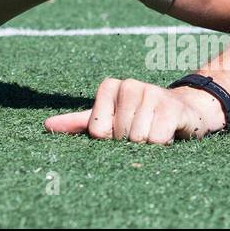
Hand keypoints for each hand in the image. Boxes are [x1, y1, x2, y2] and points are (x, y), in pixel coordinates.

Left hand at [44, 77, 225, 143]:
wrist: (183, 113)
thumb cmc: (140, 118)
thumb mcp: (108, 120)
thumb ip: (78, 123)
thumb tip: (45, 125)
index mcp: (110, 86)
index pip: (97, 130)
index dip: (110, 139)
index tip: (121, 131)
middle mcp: (129, 85)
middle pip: (119, 136)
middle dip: (130, 143)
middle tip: (142, 132)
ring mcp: (151, 93)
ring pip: (137, 138)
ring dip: (147, 145)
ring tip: (155, 132)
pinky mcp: (172, 106)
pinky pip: (156, 139)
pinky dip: (161, 145)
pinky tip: (168, 134)